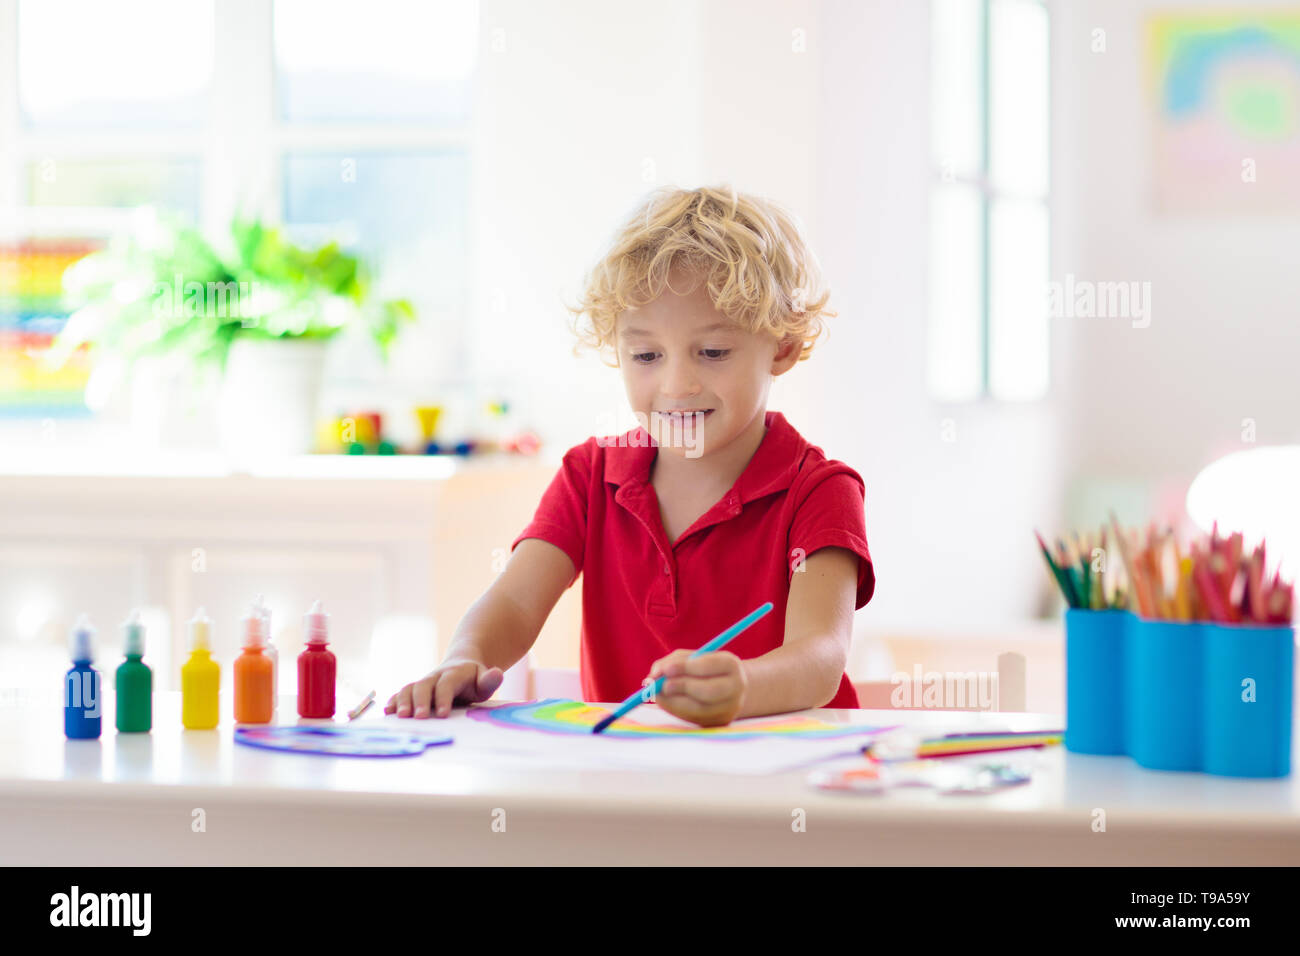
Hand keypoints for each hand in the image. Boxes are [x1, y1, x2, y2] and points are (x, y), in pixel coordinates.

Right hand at [384, 659, 503, 717]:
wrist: (461, 665)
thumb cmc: (474, 679)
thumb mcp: (485, 680)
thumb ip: (490, 680)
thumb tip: (497, 673)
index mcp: (454, 673)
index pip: (446, 684)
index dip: (443, 698)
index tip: (441, 715)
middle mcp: (435, 676)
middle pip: (424, 685)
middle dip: (419, 701)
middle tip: (417, 718)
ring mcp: (424, 682)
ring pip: (410, 688)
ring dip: (403, 701)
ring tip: (399, 717)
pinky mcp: (415, 689)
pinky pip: (402, 693)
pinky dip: (394, 701)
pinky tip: (388, 712)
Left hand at [645, 649, 746, 726]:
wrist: (728, 686)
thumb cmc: (703, 667)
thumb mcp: (691, 658)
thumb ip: (671, 662)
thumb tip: (653, 677)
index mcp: (731, 665)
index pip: (708, 666)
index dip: (686, 668)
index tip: (667, 669)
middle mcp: (736, 688)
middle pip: (708, 691)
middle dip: (682, 687)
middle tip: (663, 685)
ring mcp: (729, 708)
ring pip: (699, 709)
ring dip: (674, 702)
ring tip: (658, 694)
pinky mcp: (719, 723)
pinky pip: (694, 719)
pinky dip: (676, 710)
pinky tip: (667, 702)